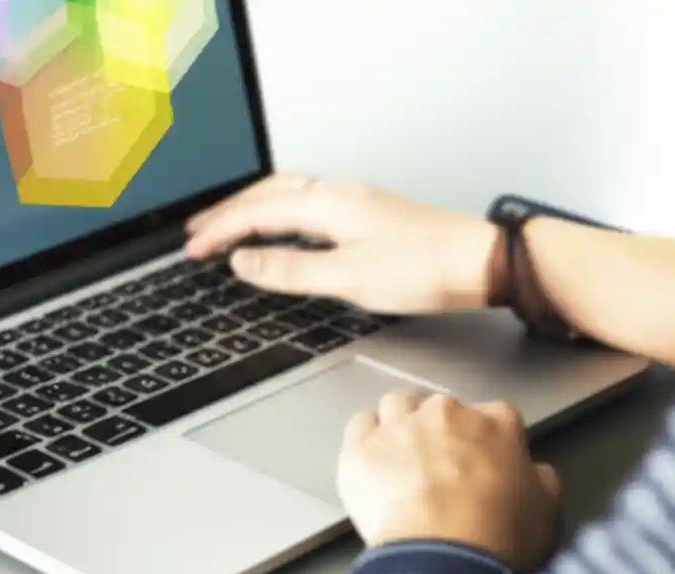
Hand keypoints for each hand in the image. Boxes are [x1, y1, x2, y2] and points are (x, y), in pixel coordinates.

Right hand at [185, 174, 502, 314]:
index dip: (220, 231)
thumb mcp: (350, 277)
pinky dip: (280, 213)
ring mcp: (356, 201)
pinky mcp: (369, 213)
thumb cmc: (427, 269)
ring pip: (288, 194)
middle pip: (268, 194)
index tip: (193, 248)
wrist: (482, 262)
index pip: (257, 212)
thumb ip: (292, 270)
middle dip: (228, 212)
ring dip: (252, 208)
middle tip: (197, 231)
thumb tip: (244, 262)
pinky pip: (309, 203)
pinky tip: (284, 229)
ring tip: (228, 225)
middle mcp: (340, 194)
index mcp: (330, 205)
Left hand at [338, 392, 561, 573]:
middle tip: (439, 466)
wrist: (444, 556)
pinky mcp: (361, 447)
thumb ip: (540, 481)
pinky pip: (360, 424)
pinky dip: (365, 438)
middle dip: (440, 431)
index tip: (482, 462)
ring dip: (400, 425)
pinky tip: (370, 461)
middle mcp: (446, 413)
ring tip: (400, 458)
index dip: (487, 439)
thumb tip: (535, 473)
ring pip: (397, 406)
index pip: (494, 415)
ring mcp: (400, 427)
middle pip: (440, 408)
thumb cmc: (498, 536)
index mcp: (496, 423)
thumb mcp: (545, 511)